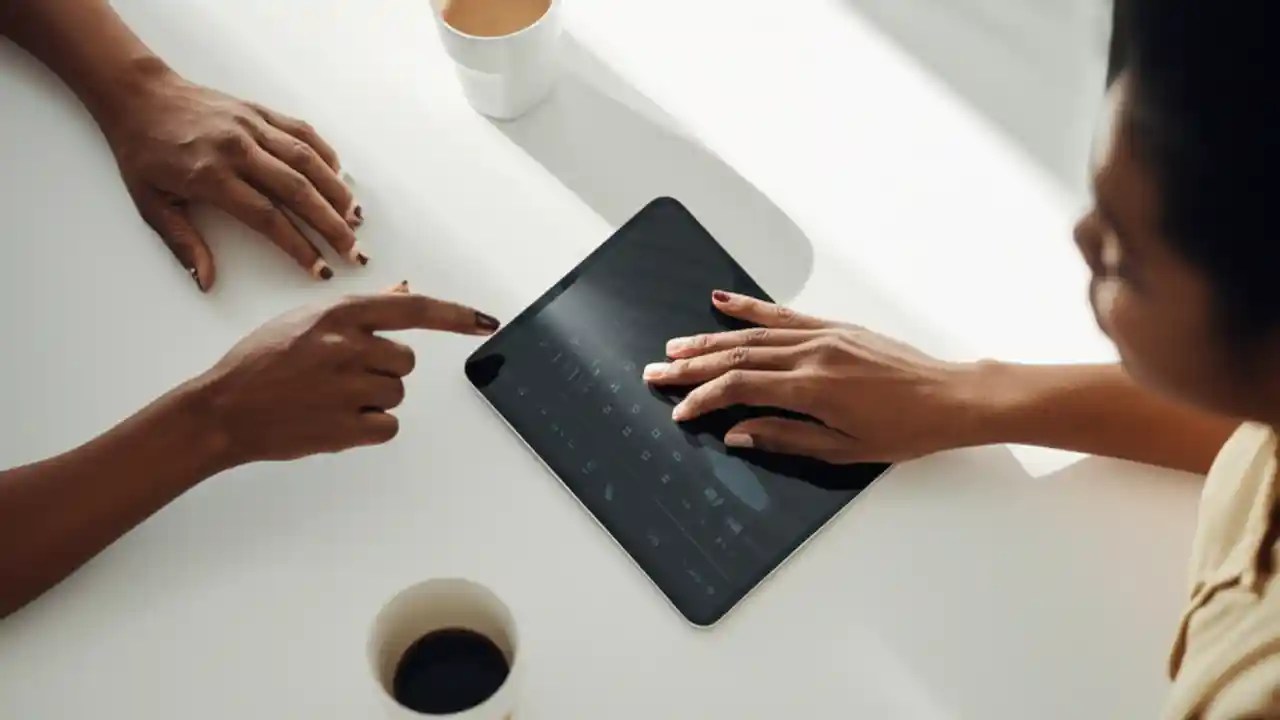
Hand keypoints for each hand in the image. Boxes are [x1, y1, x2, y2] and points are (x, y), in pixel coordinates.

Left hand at [97, 70, 360, 290]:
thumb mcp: (151, 204)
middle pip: (298, 191)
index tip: (320, 269)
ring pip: (307, 161)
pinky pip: (302, 132)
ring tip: (357, 219)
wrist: (139, 95)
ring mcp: (252, 126)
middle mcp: (238, 149)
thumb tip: (206, 282)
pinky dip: (325, 155)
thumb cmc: (143, 152)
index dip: (299, 246)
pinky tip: (340, 178)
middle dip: (331, 225)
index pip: (267, 217)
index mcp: (211, 176)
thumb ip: (182, 244)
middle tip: (354, 252)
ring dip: (337, 192)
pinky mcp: (260, 111)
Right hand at [194, 283, 500, 467]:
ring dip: (374, 400)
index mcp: (338, 315)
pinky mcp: (346, 428)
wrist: (222, 410)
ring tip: (330, 399)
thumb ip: (360, 310)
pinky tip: (335, 421)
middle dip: (383, 370)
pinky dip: (370, 429)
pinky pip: (388, 427)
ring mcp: (347, 388)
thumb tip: (404, 290)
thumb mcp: (306, 320)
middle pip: (406, 361)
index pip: (413, 309)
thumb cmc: (259, 362)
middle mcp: (347, 347)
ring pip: (397, 394)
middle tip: (341, 376)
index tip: (486, 322)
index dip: (455, 316)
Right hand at [642, 291, 983, 463]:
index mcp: (812, 389)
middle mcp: (813, 354)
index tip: (680, 410)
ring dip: (709, 339)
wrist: (950, 397)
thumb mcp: (844, 449)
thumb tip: (737, 433)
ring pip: (753, 334)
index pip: (739, 387)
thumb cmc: (906, 430)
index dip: (703, 398)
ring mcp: (823, 336)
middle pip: (736, 356)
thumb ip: (786, 437)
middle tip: (656, 372)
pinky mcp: (836, 327)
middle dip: (691, 365)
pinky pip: (784, 315)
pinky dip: (750, 307)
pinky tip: (722, 301)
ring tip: (676, 346)